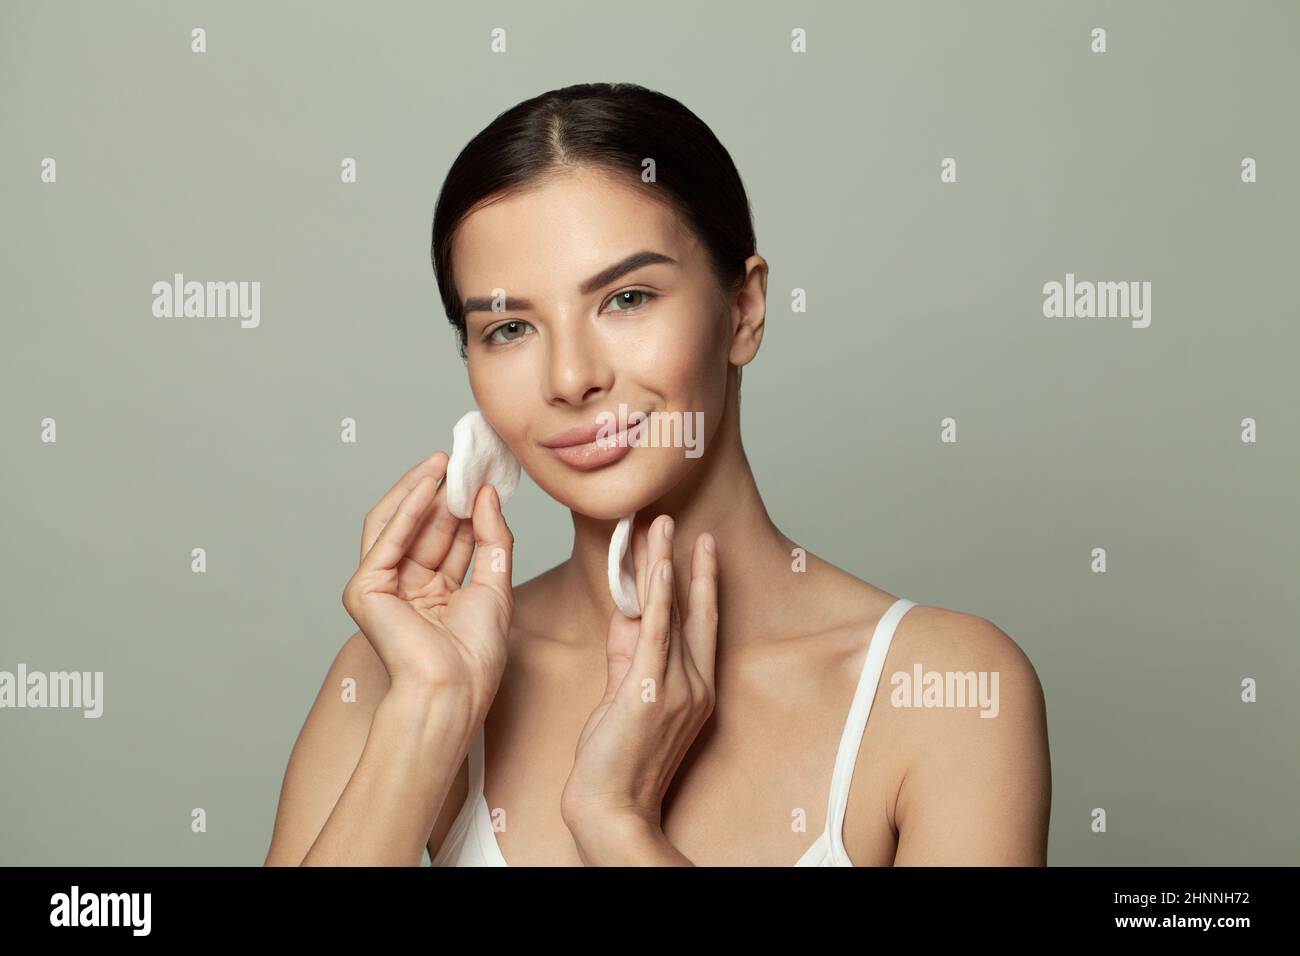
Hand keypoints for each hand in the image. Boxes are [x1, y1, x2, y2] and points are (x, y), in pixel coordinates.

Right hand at [341, 451, 514, 717]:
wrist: (453, 689)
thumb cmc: (475, 656)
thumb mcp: (495, 586)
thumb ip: (491, 538)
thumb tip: (485, 495)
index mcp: (436, 595)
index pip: (451, 539)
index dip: (467, 506)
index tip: (485, 475)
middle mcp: (408, 589)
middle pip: (425, 529)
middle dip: (445, 493)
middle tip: (464, 459)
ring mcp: (383, 589)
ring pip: (399, 526)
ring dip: (421, 491)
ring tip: (444, 462)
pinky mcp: (365, 589)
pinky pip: (387, 539)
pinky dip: (407, 509)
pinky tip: (429, 484)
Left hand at [560, 514, 717, 843]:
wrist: (611, 807)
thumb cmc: (617, 759)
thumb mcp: (627, 694)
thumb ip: (631, 653)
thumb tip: (628, 613)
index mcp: (695, 686)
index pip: (699, 622)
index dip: (698, 581)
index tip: (695, 547)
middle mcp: (695, 684)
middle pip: (694, 609)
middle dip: (686, 561)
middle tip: (679, 521)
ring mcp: (678, 689)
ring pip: (673, 613)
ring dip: (665, 564)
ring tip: (661, 526)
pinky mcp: (649, 692)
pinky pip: (657, 635)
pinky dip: (659, 598)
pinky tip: (658, 567)